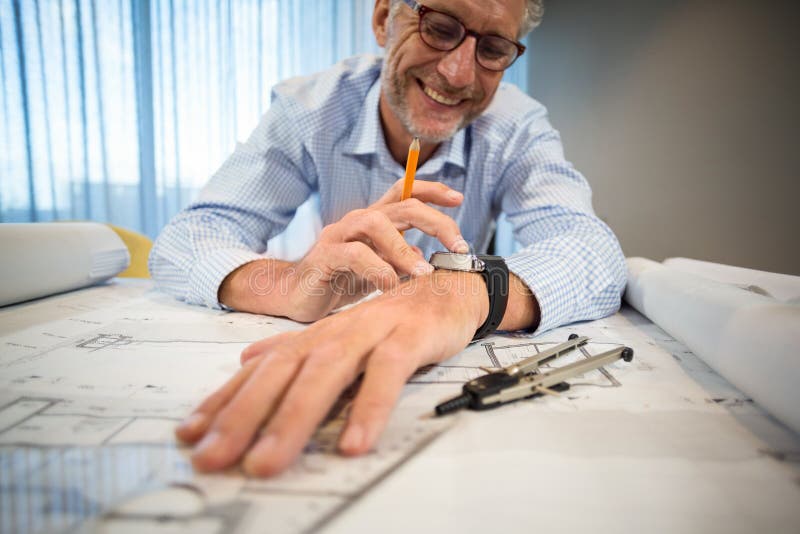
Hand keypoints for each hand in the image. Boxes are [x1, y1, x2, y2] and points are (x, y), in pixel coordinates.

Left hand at [177, 270, 488, 476]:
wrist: (446, 290)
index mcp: (313, 338)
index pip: (259, 372)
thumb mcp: (336, 337)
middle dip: (242, 418)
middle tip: (212, 458)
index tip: (189, 435)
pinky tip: (353, 445)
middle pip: (280, 375)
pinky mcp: (407, 339)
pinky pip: (386, 374)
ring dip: (294, 420)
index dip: (223, 402)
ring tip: (267, 462)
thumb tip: (245, 360)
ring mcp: (370, 334)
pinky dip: (370, 409)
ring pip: (325, 375)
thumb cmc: (390, 321)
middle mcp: (333, 333)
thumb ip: (292, 349)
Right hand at [218, 179, 469, 321]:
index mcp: (375, 221)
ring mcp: (339, 235)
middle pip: (401, 205)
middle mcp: (358, 221)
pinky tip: (390, 285)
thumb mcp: (380, 269)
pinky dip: (377, 268)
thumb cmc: (341, 280)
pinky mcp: (324, 256)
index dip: (432, 190)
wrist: (297, 295)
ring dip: (404, 248)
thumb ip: (401, 259)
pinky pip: (353, 254)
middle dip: (435, 222)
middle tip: (458, 246)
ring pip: (376, 223)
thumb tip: (426, 257)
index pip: (404, 192)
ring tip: (423, 272)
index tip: (458, 198)